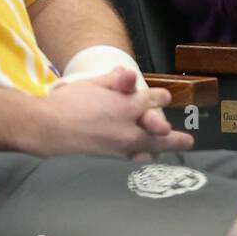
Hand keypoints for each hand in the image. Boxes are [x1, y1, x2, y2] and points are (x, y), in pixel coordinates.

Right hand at [34, 67, 193, 158]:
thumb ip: (113, 80)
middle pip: (159, 133)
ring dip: (163, 150)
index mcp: (125, 106)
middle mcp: (128, 128)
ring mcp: (119, 146)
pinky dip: (142, 160)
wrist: (48, 128)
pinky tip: (146, 161)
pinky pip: (132, 160)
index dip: (161, 98)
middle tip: (188, 141)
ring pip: (149, 149)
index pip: (153, 100)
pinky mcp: (109, 158)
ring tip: (173, 156)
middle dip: (175, 137)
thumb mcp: (92, 83)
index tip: (166, 98)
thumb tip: (127, 74)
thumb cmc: (67, 102)